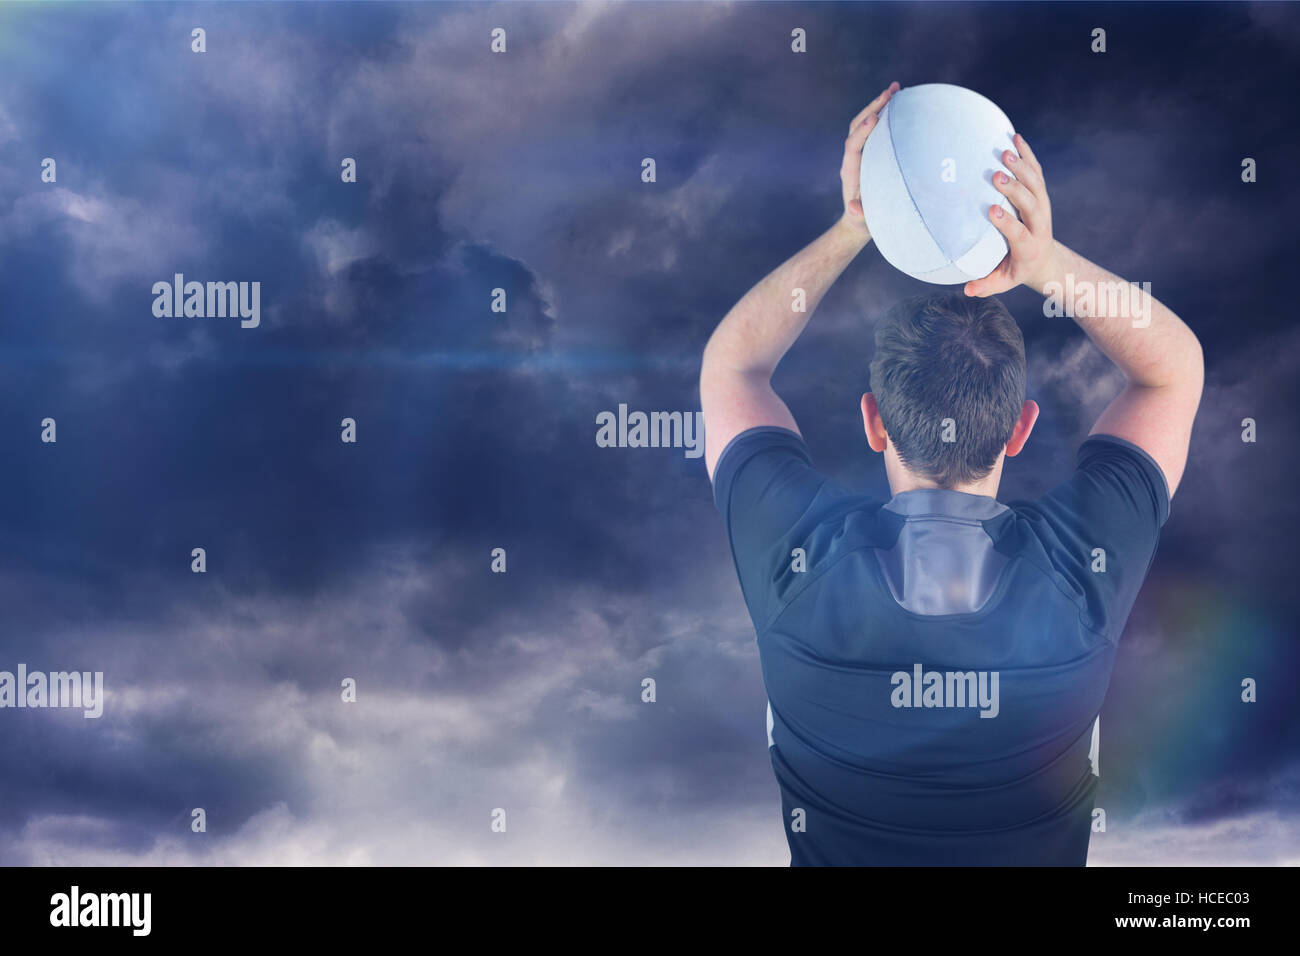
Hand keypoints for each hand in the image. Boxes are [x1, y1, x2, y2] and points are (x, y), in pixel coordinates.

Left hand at [840, 81, 900, 235]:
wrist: (859, 222)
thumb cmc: (864, 222)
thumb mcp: (863, 221)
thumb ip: (859, 215)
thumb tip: (854, 208)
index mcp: (851, 171)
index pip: (853, 146)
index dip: (862, 131)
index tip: (875, 118)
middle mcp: (853, 158)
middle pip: (858, 126)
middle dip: (873, 107)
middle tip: (891, 91)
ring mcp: (861, 153)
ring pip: (866, 124)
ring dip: (878, 105)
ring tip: (896, 89)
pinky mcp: (870, 152)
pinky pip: (875, 129)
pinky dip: (885, 114)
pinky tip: (901, 103)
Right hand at [964, 133, 1058, 296]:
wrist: (1043, 257)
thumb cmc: (1015, 270)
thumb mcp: (1003, 282)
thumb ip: (986, 286)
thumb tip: (968, 290)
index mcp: (1029, 247)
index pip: (1020, 233)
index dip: (1008, 222)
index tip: (992, 210)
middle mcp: (1039, 224)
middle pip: (1030, 203)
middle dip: (1014, 188)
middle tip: (995, 176)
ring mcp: (1042, 206)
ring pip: (1035, 183)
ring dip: (1021, 166)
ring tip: (1004, 152)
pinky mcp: (1041, 194)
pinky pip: (1036, 171)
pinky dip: (1027, 154)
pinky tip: (1015, 138)